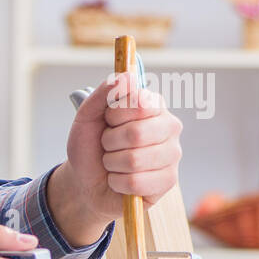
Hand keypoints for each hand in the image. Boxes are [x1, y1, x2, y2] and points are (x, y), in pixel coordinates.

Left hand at [64, 69, 183, 223]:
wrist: (86, 181)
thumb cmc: (91, 147)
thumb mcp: (87, 116)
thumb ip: (104, 93)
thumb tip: (127, 76)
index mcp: (153, 105)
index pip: (140, 102)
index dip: (115, 114)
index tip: (108, 120)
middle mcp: (169, 127)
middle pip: (137, 134)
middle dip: (110, 142)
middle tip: (107, 145)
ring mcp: (172, 155)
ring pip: (135, 160)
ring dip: (111, 164)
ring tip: (112, 163)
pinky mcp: (168, 181)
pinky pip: (136, 183)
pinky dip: (117, 183)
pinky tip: (119, 180)